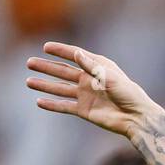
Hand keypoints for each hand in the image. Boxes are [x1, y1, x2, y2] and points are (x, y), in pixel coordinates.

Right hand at [26, 42, 157, 138]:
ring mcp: (85, 95)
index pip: (75, 56)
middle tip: (29, 62)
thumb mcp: (110, 76)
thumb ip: (92, 66)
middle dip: (46, 67)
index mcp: (97, 67)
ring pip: (60, 88)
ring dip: (45, 85)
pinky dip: (52, 104)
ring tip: (28, 81)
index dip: (60, 51)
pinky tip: (39, 101)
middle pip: (63, 71)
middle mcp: (89, 79)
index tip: (46, 47)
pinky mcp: (84, 110)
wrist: (136, 117)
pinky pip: (64, 106)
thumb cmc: (128, 93)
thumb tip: (76, 53)